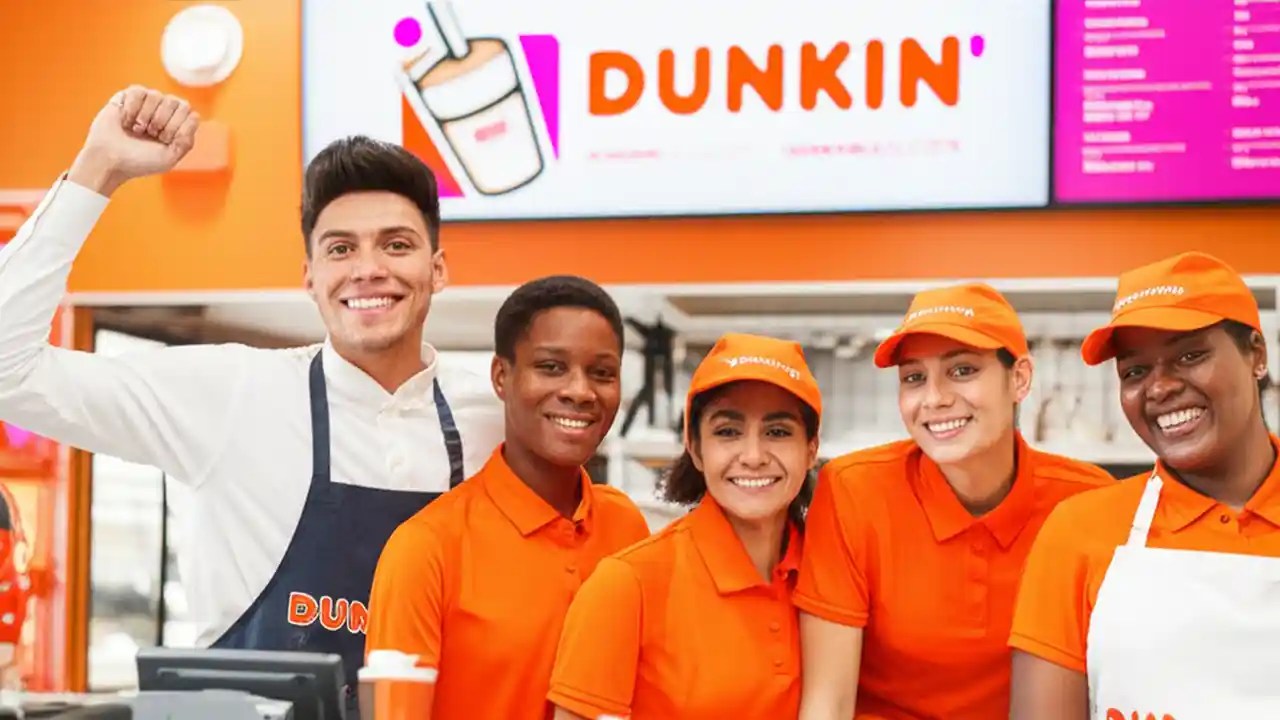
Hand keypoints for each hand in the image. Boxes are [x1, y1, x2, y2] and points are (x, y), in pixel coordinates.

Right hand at [68, 86, 200, 195]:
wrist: (109, 160)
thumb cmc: (138, 162)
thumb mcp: (170, 157)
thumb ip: (187, 139)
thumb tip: (194, 115)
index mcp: (177, 126)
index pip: (189, 113)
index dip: (176, 127)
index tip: (163, 140)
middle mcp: (164, 112)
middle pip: (176, 102)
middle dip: (161, 122)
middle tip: (149, 134)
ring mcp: (147, 103)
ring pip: (157, 95)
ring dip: (145, 117)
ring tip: (136, 129)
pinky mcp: (128, 96)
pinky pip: (139, 91)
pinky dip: (131, 109)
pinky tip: (125, 120)